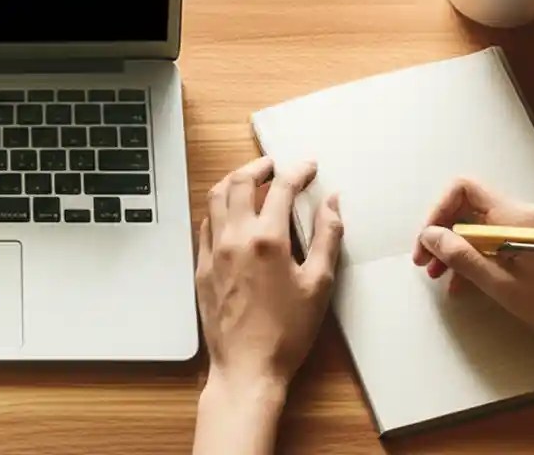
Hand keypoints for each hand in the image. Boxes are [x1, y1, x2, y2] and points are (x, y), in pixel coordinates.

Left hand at [195, 157, 343, 394]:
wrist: (246, 367)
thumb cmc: (286, 332)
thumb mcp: (319, 284)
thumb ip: (327, 237)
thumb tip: (332, 203)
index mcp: (267, 239)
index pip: (282, 188)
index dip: (298, 171)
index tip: (309, 168)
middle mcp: (235, 237)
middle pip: (240, 182)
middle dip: (260, 167)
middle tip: (275, 166)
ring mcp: (213, 251)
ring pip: (215, 198)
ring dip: (234, 181)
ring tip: (250, 181)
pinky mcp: (201, 268)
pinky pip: (205, 225)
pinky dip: (218, 210)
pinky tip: (230, 215)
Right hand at [412, 178, 533, 351]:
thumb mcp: (499, 283)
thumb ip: (461, 256)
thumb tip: (429, 235)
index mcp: (515, 215)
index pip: (464, 188)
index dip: (439, 210)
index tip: (428, 240)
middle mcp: (521, 214)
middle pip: (468, 208)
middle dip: (443, 233)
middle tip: (425, 263)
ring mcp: (526, 229)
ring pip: (477, 227)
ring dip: (455, 248)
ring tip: (439, 276)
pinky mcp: (529, 245)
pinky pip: (492, 242)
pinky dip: (474, 257)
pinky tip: (461, 284)